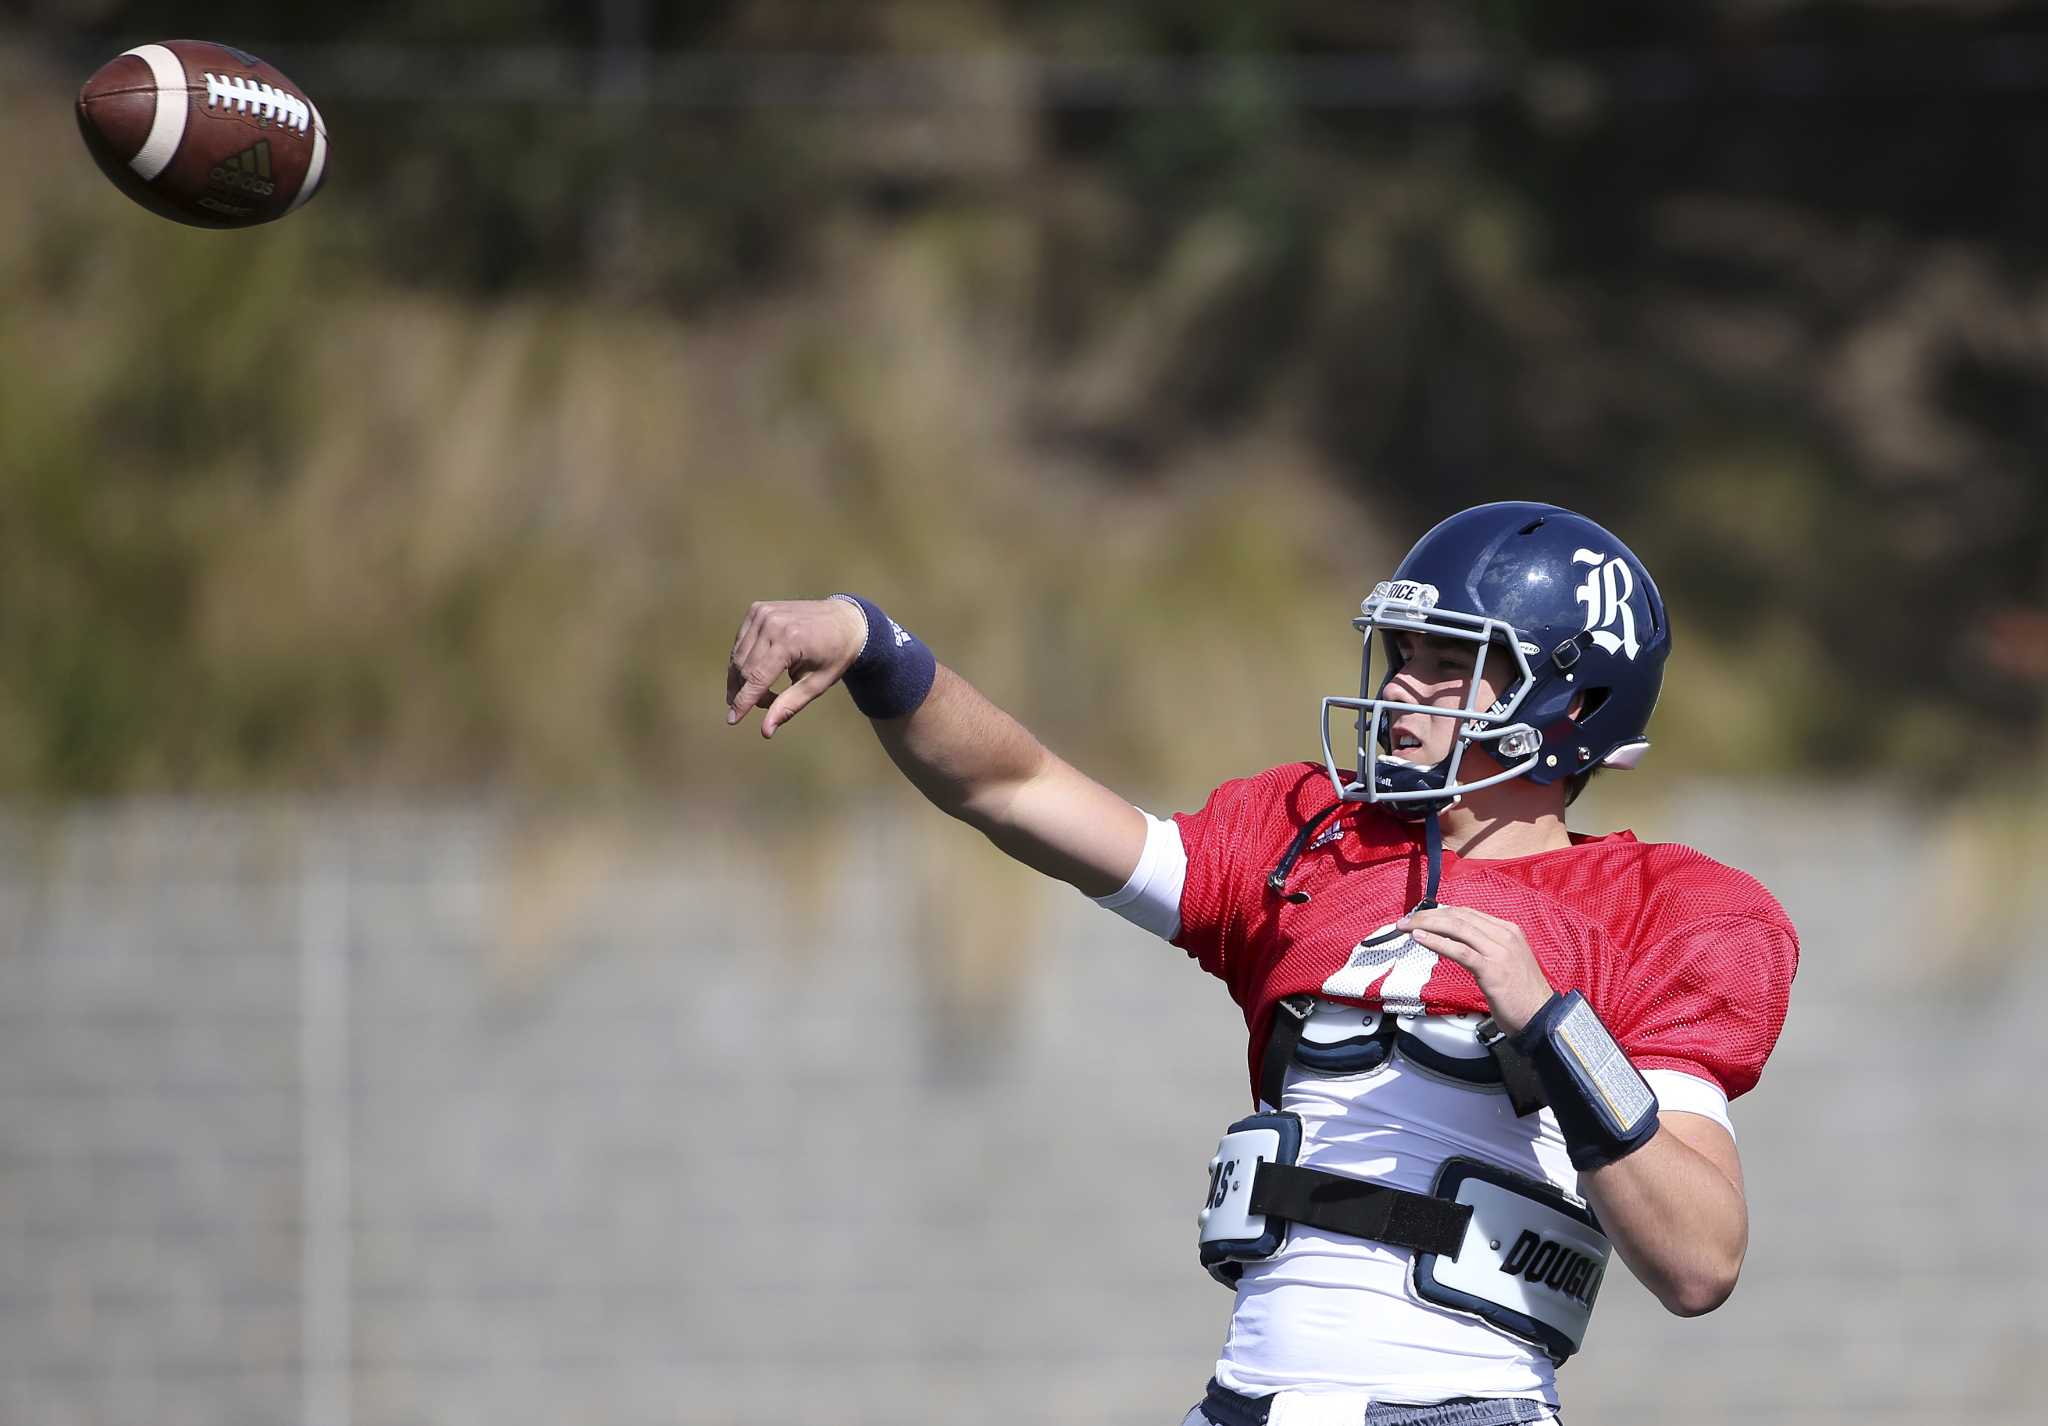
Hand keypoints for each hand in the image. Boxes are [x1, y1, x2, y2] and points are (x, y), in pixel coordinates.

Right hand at [725, 598, 868, 736]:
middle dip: (748, 692)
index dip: (743, 702)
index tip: (732, 720)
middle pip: (744, 669)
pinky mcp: (757, 609)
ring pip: (738, 656)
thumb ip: (789, 706)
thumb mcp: (818, 684)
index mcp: (790, 641)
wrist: (845, 619)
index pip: (757, 678)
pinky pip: (740, 642)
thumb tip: (765, 731)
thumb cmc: (835, 654)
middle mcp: (772, 623)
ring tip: (764, 689)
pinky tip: (759, 669)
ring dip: (744, 678)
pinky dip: (744, 660)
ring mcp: (763, 613)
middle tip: (766, 703)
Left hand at [1394, 905, 1554, 1034]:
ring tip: (1406, 927)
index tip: (1420, 918)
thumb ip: (1484, 948)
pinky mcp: (1492, 969)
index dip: (1440, 913)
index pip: (1467, 914)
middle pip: (1459, 916)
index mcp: (1508, 930)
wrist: (1541, 1017)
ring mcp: (1499, 950)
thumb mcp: (1504, 961)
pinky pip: (1460, 950)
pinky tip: (1419, 938)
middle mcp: (1505, 935)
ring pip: (1457, 928)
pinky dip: (1436, 942)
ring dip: (1427, 925)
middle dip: (1428, 916)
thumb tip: (1453, 942)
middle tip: (1405, 921)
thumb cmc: (1520, 994)